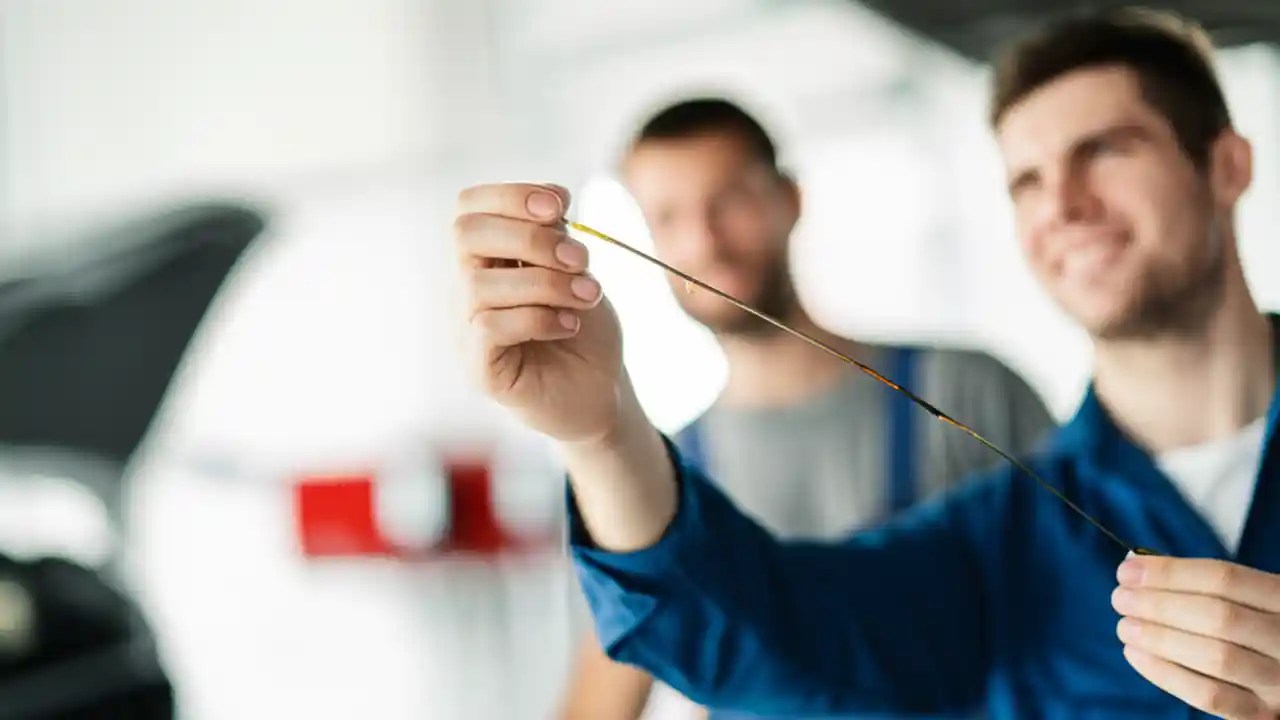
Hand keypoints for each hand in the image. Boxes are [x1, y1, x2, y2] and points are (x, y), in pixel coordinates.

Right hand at [454, 182, 625, 442]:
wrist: (600, 392)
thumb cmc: (584, 329)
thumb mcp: (577, 272)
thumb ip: (558, 237)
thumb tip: (553, 203)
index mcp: (488, 259)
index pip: (469, 208)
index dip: (511, 195)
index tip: (562, 205)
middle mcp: (467, 289)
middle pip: (466, 234)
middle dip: (530, 236)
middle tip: (580, 257)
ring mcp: (467, 330)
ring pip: (480, 284)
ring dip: (546, 283)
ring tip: (587, 296)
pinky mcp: (480, 369)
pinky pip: (489, 328)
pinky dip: (539, 318)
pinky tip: (570, 325)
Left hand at [1113, 554, 1279, 718]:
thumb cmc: (1260, 623)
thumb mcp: (1251, 597)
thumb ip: (1206, 584)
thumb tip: (1140, 569)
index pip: (1224, 578)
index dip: (1169, 573)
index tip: (1127, 571)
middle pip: (1218, 617)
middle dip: (1159, 606)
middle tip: (1120, 599)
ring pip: (1216, 657)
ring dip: (1159, 639)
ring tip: (1125, 627)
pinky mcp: (1264, 712)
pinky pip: (1211, 696)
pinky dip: (1166, 674)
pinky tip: (1136, 655)